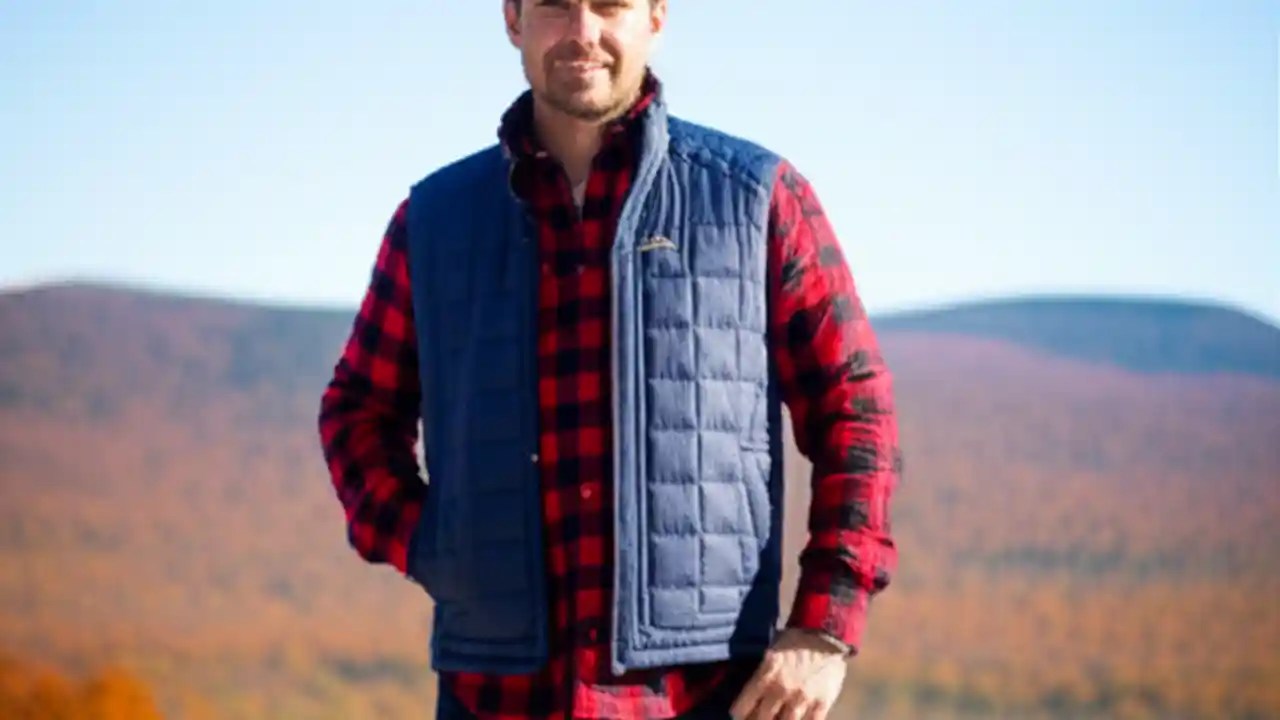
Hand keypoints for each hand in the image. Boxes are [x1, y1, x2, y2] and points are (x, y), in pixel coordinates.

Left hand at [729, 629, 847, 719]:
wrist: (827, 635)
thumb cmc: (795, 640)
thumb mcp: (770, 652)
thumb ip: (760, 673)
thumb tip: (752, 693)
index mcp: (766, 675)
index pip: (743, 705)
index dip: (739, 714)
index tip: (739, 716)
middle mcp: (781, 690)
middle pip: (762, 719)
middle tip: (756, 718)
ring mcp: (802, 700)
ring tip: (777, 718)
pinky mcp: (821, 704)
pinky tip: (796, 719)